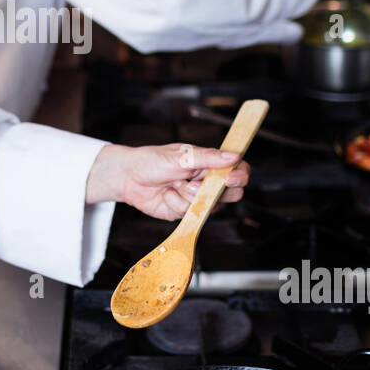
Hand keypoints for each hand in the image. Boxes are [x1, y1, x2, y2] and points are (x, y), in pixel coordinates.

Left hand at [85, 143, 248, 219]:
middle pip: (232, 193)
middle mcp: (208, 181)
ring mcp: (198, 198)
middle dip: (215, 192)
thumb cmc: (154, 160)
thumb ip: (208, 157)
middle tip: (193, 185)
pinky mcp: (186, 213)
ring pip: (210, 205)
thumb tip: (234, 156)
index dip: (240, 175)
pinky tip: (166, 195)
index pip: (238, 169)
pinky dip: (177, 204)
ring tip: (173, 184)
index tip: (230, 179)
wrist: (129, 178)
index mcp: (210, 163)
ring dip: (190, 196)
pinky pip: (191, 214)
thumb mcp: (181, 155)